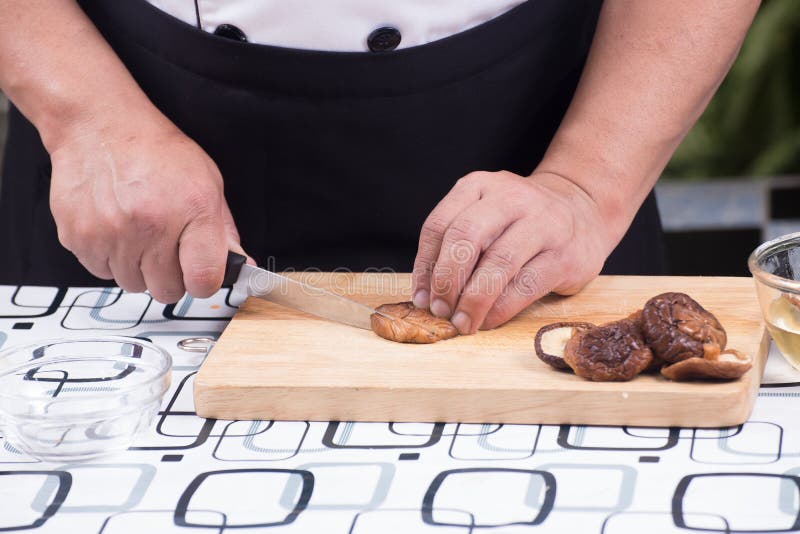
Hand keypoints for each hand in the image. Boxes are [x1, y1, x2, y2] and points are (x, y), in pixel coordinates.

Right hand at [49, 120, 246, 302]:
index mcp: (192, 209)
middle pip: (167, 290)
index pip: (204, 279)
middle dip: (171, 275)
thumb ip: (223, 230)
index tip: (201, 274)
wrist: (100, 126)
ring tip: (139, 233)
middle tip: (167, 247)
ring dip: (139, 268)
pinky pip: (102, 272)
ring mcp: (111, 233)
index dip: (205, 282)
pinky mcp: (79, 237)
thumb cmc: (156, 151)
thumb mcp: (207, 182)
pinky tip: (116, 230)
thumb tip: (241, 265)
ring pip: (133, 284)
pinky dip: (110, 259)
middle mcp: (151, 223)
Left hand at [411, 171, 614, 333]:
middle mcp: (510, 198)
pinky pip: (526, 285)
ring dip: (473, 300)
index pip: (439, 225)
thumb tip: (427, 295)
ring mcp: (542, 224)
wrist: (583, 207)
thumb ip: (456, 244)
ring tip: (463, 322)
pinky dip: (501, 309)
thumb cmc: (520, 221)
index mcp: (479, 186)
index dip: (425, 267)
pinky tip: (488, 320)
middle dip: (447, 281)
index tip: (422, 297)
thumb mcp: (485, 215)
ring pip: (498, 264)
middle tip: (440, 311)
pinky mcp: (565, 254)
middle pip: (466, 238)